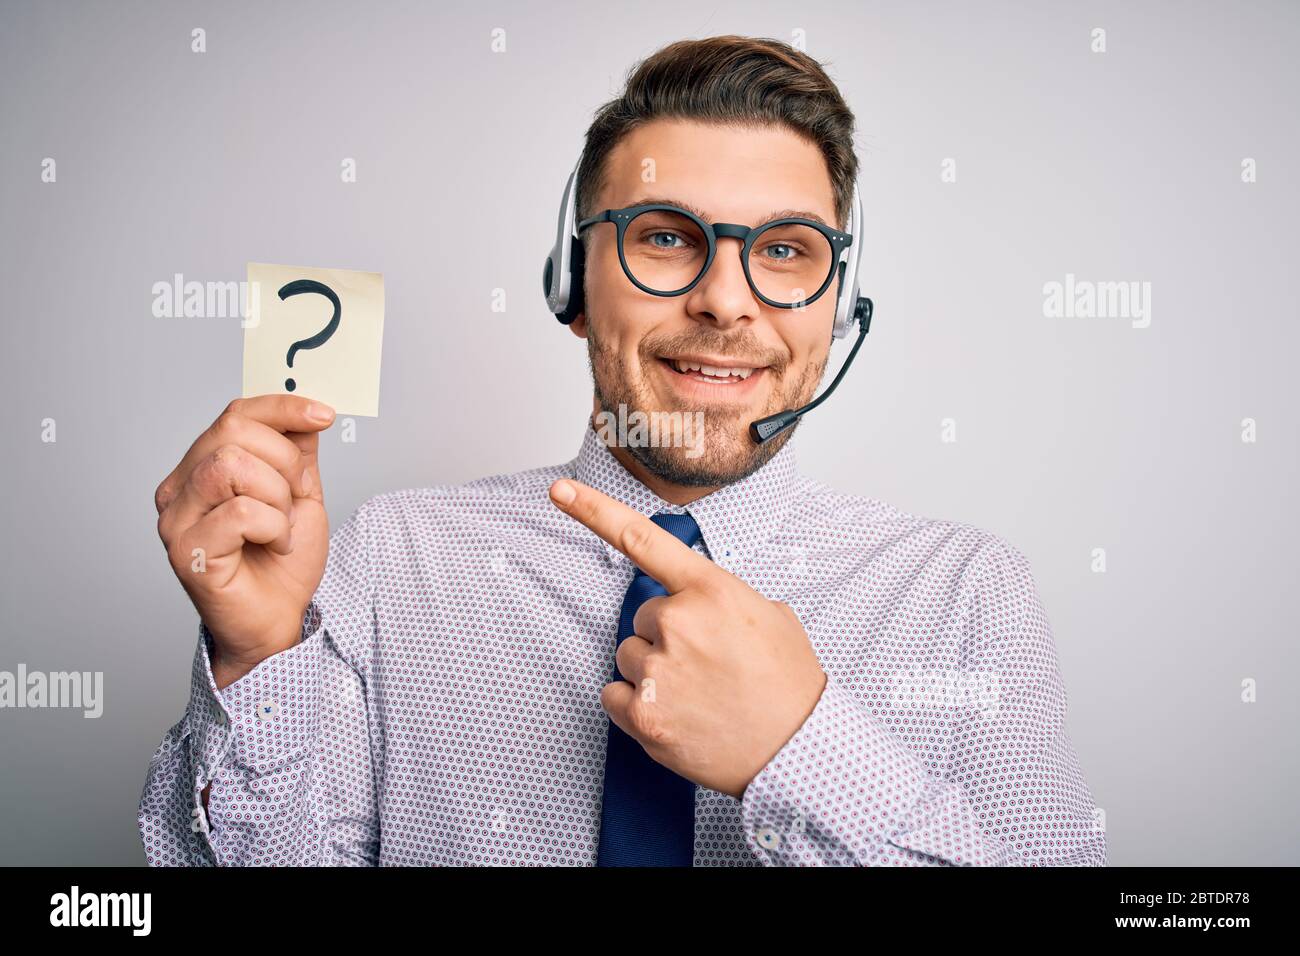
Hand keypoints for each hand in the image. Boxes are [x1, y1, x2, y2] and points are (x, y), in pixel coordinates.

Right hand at [155, 395, 334, 687]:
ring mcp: (176, 519)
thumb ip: (297, 453)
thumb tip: (306, 411)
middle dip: (284, 461)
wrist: (278, 621)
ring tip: (281, 526)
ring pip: (231, 466)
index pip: (235, 414)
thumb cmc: (282, 563)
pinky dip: (273, 527)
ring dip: (276, 496)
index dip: (282, 407)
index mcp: (202, 468)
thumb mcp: (301, 495)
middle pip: (232, 432)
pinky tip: (273, 546)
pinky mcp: (185, 550)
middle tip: (297, 498)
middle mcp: (179, 489)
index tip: (324, 414)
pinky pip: (239, 512)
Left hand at [548, 478, 826, 799]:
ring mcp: (658, 670)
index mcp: (711, 590)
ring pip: (627, 655)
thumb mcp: (769, 616)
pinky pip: (613, 695)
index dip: (592, 509)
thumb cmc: (787, 685)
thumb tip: (701, 603)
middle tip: (706, 665)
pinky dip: (635, 706)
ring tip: (697, 693)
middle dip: (666, 637)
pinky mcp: (643, 714)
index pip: (641, 538)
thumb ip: (723, 597)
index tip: (559, 490)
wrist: (797, 749)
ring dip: (651, 672)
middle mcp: (679, 622)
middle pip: (641, 617)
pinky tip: (675, 714)